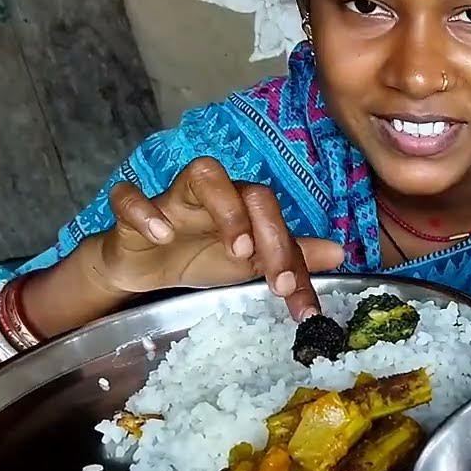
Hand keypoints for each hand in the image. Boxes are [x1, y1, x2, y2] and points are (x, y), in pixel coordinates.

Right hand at [94, 157, 344, 318]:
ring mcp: (174, 198)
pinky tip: (160, 235)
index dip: (288, 254)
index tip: (293, 296)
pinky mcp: (131, 212)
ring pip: (201, 174)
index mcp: (243, 206)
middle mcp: (215, 195)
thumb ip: (289, 256)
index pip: (275, 219)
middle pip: (248, 190)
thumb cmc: (199, 255)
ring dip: (223, 207)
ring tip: (234, 248)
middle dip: (264, 230)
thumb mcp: (249, 263)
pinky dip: (144, 210)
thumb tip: (339, 253)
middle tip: (268, 271)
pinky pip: (131, 197)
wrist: (142, 266)